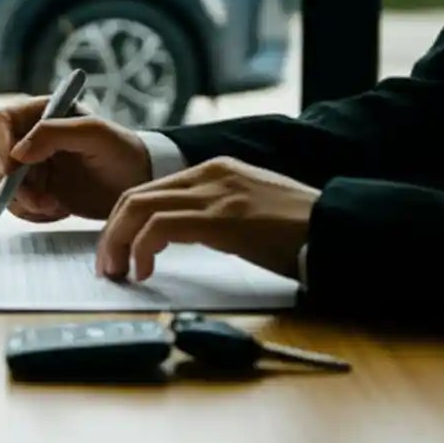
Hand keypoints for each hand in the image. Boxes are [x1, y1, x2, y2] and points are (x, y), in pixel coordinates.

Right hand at [0, 97, 152, 220]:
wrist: (137, 185)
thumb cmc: (122, 151)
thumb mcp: (94, 135)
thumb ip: (54, 134)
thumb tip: (17, 152)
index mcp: (39, 113)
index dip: (0, 143)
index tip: (14, 167)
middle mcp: (28, 138)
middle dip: (11, 182)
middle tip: (38, 197)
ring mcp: (29, 167)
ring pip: (0, 184)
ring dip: (22, 201)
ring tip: (54, 205)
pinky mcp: (35, 192)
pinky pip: (15, 206)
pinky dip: (32, 213)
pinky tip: (58, 209)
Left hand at [97, 157, 318, 281]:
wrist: (337, 228)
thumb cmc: (298, 232)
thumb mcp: (248, 211)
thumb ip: (213, 215)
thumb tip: (174, 238)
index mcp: (215, 170)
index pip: (150, 189)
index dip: (123, 222)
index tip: (116, 251)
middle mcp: (211, 174)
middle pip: (135, 195)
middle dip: (111, 233)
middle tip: (106, 266)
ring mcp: (216, 193)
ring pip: (140, 208)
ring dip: (118, 243)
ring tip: (117, 272)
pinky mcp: (222, 218)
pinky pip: (161, 227)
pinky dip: (142, 249)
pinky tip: (145, 270)